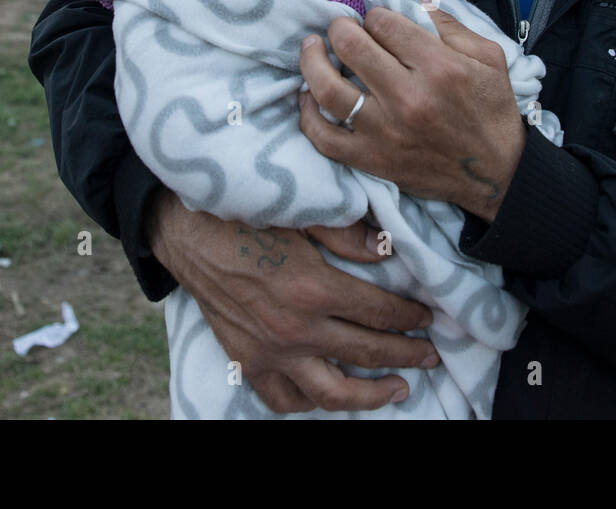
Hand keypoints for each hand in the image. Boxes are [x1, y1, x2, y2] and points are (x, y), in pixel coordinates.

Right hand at [145, 188, 438, 413]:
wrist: (185, 232)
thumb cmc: (244, 214)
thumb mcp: (300, 211)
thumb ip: (345, 231)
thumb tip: (385, 250)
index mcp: (313, 289)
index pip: (380, 312)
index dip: (411, 316)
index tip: (429, 317)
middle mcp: (295, 330)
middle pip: (368, 353)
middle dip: (407, 355)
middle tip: (430, 355)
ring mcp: (270, 352)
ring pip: (332, 394)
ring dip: (371, 395)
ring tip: (398, 389)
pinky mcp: (247, 362)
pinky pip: (284, 400)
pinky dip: (312, 404)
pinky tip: (332, 396)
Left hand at [297, 3, 526, 221]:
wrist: (497, 174)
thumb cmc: (492, 109)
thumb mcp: (487, 55)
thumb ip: (446, 21)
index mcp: (439, 67)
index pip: (383, 22)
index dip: (374, 14)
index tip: (376, 21)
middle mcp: (408, 98)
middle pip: (350, 46)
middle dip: (340, 28)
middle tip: (342, 28)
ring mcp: (385, 132)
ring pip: (326, 88)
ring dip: (311, 60)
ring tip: (312, 48)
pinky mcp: (372, 160)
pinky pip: (323, 137)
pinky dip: (307, 114)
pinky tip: (308, 95)